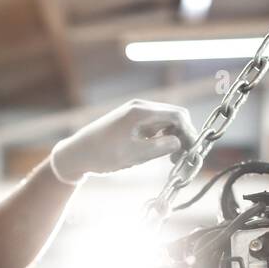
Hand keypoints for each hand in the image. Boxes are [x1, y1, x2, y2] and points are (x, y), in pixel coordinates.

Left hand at [50, 98, 196, 183]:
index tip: (191, 152)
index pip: (178, 115)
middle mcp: (140, 107)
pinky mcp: (133, 121)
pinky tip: (161, 153)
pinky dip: (162, 138)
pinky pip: (155, 126)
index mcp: (141, 111)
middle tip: (182, 159)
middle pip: (174, 117)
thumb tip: (179, 142)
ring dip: (173, 138)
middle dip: (183, 137)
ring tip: (172, 160)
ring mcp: (136, 113)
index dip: (189, 133)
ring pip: (166, 122)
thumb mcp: (132, 155)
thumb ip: (158, 147)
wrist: (77, 153)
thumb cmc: (102, 155)